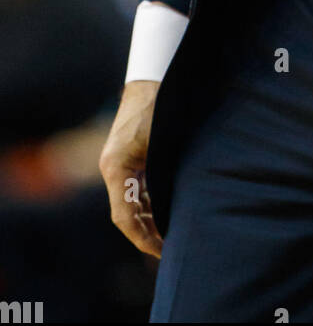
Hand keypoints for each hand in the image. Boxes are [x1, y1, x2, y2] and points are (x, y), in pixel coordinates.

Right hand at [99, 80, 162, 257]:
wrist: (156, 74)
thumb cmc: (163, 105)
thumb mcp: (166, 143)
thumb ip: (168, 176)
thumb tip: (186, 208)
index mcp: (116, 167)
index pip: (124, 217)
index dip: (143, 239)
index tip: (162, 252)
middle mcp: (113, 167)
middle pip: (127, 214)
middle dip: (147, 234)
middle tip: (171, 251)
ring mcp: (120, 162)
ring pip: (132, 202)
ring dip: (149, 220)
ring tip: (173, 237)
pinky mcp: (130, 156)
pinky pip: (137, 188)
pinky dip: (151, 203)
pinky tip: (170, 212)